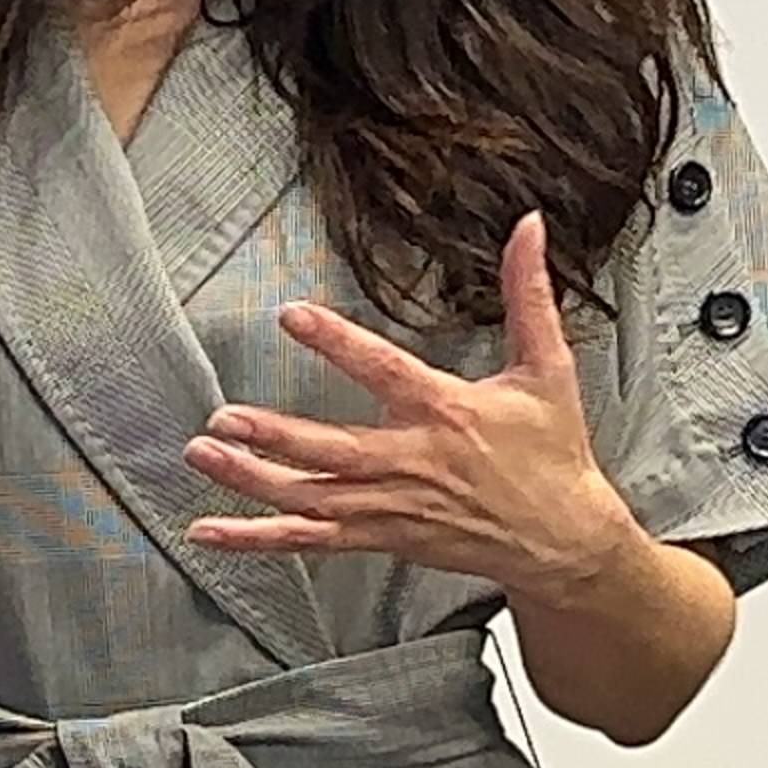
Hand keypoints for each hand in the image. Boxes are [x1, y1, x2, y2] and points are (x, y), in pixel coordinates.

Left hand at [184, 216, 645, 598]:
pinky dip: (259, 539)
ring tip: (203, 457)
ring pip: (310, 497)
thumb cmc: (553, 454)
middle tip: (222, 418)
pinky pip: (312, 540)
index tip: (291, 315)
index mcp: (446, 411)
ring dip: (251, 480)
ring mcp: (392, 506)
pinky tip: (210, 532)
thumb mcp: (548, 368)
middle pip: (331, 450)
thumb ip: (529, 294)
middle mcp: (412, 462)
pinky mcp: (383, 537)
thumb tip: (529, 227)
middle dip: (272, 435)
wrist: (564, 540)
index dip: (337, 341)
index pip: (383, 369)